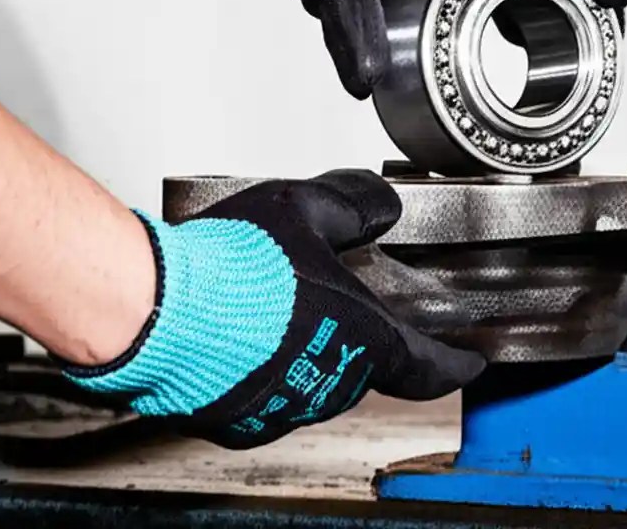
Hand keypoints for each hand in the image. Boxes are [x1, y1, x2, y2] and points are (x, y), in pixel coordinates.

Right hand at [64, 169, 483, 448]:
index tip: (469, 364)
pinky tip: (244, 340)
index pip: (429, 367)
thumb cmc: (230, 269)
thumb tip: (380, 206)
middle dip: (362, 341)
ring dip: (311, 355)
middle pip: (368, 370)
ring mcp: (284, 408)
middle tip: (341, 306)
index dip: (455, 365)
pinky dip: (268, 373)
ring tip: (282, 315)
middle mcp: (330, 385)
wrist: (157, 311)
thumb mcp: (306, 209)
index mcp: (363, 340)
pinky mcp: (239, 421)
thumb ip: (353, 206)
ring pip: (316, 384)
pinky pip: (269, 399)